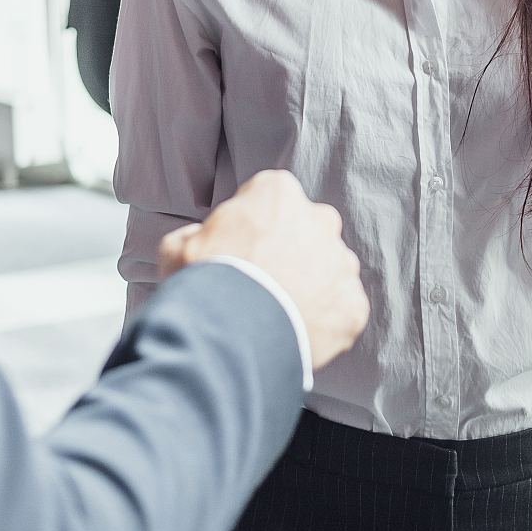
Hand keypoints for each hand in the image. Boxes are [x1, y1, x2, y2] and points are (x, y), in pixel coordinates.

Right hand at [157, 170, 368, 370]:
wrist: (228, 337)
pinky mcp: (353, 305)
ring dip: (311, 287)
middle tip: (263, 284)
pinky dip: (324, 322)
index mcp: (279, 193)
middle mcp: (320, 220)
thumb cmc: (202, 284)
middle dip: (291, 252)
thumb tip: (199, 242)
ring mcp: (341, 264)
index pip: (271, 200)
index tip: (240, 250)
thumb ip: (198, 234)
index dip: (253, 227)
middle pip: (308, 232)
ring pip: (329, 271)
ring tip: (277, 315)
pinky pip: (341, 310)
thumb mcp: (178, 245)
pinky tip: (294, 334)